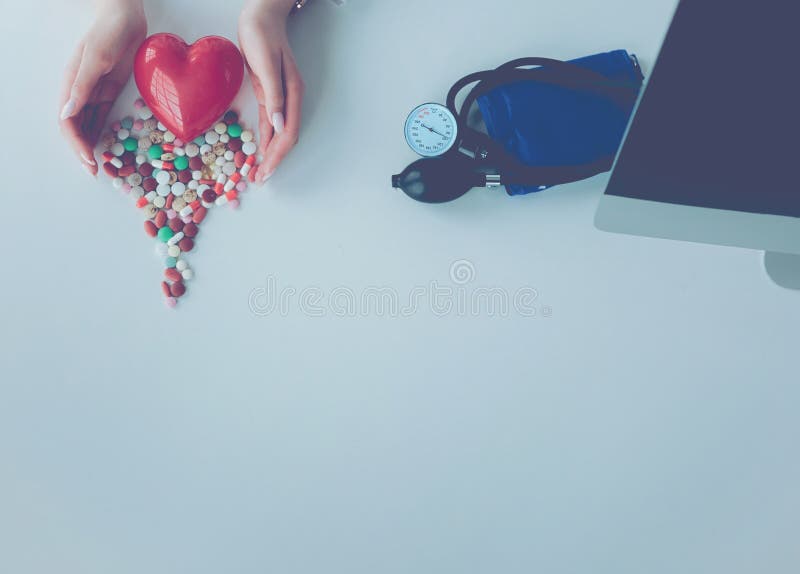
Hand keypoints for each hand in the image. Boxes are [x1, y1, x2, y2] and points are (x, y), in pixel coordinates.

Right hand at [59, 0, 146, 175]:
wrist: (125, 16)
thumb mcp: (95, 59)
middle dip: (83, 150)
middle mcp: (79, 91)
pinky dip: (102, 132)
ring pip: (87, 124)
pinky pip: (101, 116)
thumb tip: (67, 113)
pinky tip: (108, 146)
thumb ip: (81, 86)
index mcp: (71, 84)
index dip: (76, 144)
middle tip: (97, 172)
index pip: (67, 122)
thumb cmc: (108, 32)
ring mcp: (94, 91)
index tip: (90, 161)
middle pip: (75, 128)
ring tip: (102, 166)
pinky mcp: (109, 90)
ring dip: (91, 145)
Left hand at [239, 0, 304, 182]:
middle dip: (274, 161)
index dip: (277, 156)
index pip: (288, 134)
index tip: (265, 172)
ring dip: (270, 153)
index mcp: (293, 93)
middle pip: (286, 138)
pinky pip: (271, 123)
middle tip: (259, 180)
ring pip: (279, 133)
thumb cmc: (262, 34)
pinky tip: (260, 151)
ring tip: (258, 172)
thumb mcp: (266, 64)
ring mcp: (281, 97)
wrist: (261, 13)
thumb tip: (279, 126)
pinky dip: (266, 139)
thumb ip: (274, 95)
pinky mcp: (270, 93)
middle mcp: (290, 99)